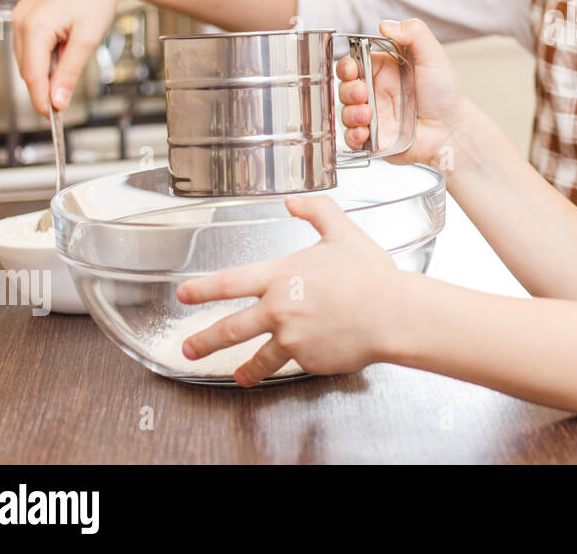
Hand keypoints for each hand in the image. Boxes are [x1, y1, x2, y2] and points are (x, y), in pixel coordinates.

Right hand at [11, 0, 130, 114]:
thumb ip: (70, 73)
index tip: (52, 118)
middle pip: (28, 69)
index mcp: (35, 26)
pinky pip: (30, 45)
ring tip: (71, 60)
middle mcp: (21, 20)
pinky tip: (63, 49)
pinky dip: (45, 55)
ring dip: (46, 69)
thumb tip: (58, 101)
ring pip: (28, 59)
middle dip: (45, 86)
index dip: (41, 99)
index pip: (32, 75)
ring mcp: (20, 16)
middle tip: (64, 102)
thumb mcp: (88, 40)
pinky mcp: (24, 14)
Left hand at [175, 195, 408, 385]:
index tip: (183, 295)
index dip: (201, 289)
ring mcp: (292, 339)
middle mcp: (279, 310)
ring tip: (239, 375)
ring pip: (258, 359)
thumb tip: (294, 201)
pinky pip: (295, 363)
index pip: (229, 283)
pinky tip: (306, 356)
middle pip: (228, 330)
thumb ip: (317, 211)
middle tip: (189, 348)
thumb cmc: (371, 275)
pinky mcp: (308, 361)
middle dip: (203, 340)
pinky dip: (297, 361)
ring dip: (244, 369)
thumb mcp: (343, 232)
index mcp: (281, 276)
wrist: (393, 314)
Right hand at [337, 18, 472, 166]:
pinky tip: (364, 133)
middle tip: (362, 94)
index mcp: (385, 70)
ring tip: (368, 116)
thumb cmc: (446, 94)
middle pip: (345, 87)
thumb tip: (385, 24)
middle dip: (347, 90)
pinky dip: (352, 136)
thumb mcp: (434, 56)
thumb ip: (413, 33)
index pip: (354, 63)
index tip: (351, 70)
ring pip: (345, 113)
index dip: (346, 66)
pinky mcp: (374, 139)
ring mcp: (374, 116)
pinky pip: (351, 138)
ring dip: (350, 113)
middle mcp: (377, 92)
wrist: (453, 130)